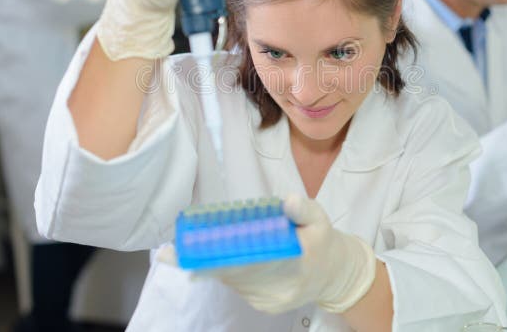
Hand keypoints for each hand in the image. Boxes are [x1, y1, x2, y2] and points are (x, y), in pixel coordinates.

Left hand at [158, 196, 376, 313]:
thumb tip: (286, 200)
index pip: (249, 263)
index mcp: (295, 266)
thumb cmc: (322, 241)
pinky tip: (209, 258)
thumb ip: (303, 209)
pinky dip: (222, 271)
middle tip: (171, 250)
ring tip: (184, 249)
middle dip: (202, 260)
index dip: (216, 257)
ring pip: (232, 281)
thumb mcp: (320, 218)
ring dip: (210, 264)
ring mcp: (269, 302)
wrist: (335, 274)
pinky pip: (237, 287)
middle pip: (233, 274)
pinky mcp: (263, 306)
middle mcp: (279, 291)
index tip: (188, 251)